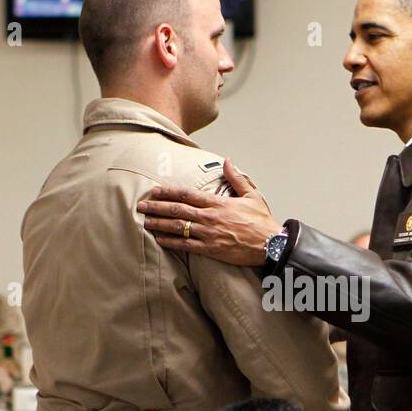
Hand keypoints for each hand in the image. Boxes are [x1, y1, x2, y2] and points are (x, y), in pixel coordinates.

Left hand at [136, 159, 278, 266]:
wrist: (271, 244)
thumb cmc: (262, 221)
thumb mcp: (252, 195)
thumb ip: (236, 178)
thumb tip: (228, 161)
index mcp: (218, 202)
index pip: (187, 194)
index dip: (168, 192)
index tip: (155, 191)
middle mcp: (210, 217)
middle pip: (177, 210)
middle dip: (156, 207)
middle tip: (140, 206)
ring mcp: (209, 234)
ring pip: (178, 227)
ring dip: (159, 224)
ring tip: (145, 222)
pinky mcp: (211, 249)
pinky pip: (186, 245)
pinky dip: (171, 242)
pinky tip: (160, 239)